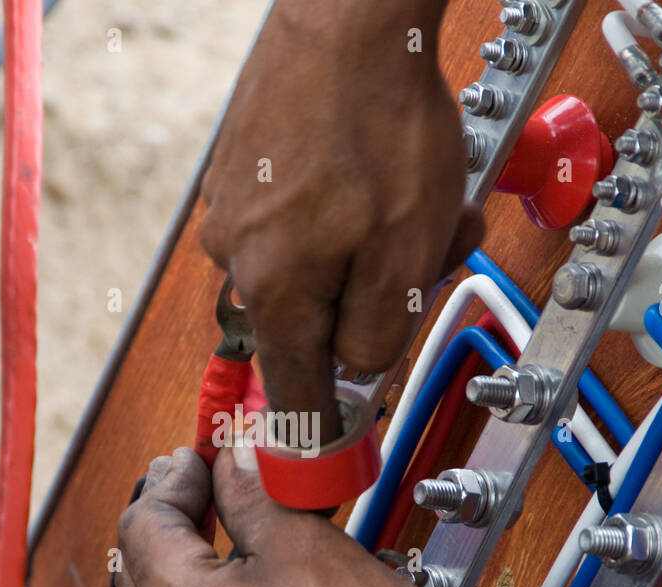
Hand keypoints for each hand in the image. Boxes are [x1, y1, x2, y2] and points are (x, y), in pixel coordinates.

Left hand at [116, 444, 516, 586]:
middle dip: (171, 528)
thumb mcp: (305, 542)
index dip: (173, 481)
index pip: (142, 524)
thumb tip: (233, 463)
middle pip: (142, 579)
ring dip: (190, 584)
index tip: (200, 462)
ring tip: (234, 549)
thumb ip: (250, 493)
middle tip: (205, 492)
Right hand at [199, 0, 482, 440]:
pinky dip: (340, 209)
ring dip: (366, 248)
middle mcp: (238, 259)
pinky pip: (294, 218)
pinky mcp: (240, 171)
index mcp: (275, 292)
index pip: (295, 391)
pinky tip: (374, 169)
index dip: (320, 429)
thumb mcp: (408, 249)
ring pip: (311, 265)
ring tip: (415, 197)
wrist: (347, 14)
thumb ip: (380, 330)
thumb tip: (359, 370)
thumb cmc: (380, 119)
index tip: (319, 466)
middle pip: (314, 321)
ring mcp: (232, 211)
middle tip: (429, 253)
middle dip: (375, 302)